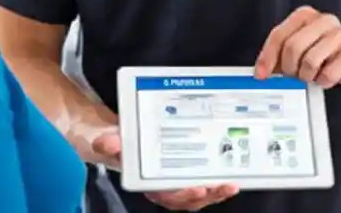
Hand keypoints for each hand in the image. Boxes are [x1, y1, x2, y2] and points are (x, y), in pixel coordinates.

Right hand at [87, 130, 238, 209]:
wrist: (128, 141)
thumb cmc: (123, 146)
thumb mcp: (113, 142)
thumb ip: (111, 143)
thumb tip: (107, 142)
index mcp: (148, 184)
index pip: (166, 195)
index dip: (182, 195)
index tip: (196, 189)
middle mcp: (166, 187)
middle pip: (188, 198)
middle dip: (205, 195)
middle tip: (221, 187)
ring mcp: (181, 182)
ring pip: (201, 193)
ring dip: (217, 192)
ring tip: (231, 186)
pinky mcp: (191, 175)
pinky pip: (207, 182)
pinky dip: (219, 182)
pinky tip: (233, 176)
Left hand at [256, 6, 340, 87]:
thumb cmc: (325, 53)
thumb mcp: (301, 47)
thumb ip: (281, 55)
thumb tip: (262, 71)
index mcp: (305, 15)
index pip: (279, 35)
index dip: (267, 56)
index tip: (261, 74)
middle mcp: (324, 20)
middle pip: (293, 47)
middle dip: (289, 68)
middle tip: (293, 75)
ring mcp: (340, 35)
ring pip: (310, 61)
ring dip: (307, 76)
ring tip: (312, 75)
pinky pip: (327, 74)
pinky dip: (322, 81)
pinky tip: (326, 77)